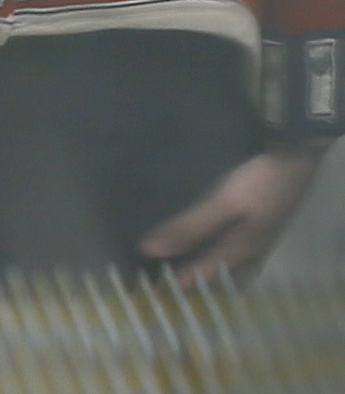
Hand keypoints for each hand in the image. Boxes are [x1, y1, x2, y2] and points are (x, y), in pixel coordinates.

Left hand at [142, 145, 326, 280]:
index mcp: (241, 250)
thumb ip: (190, 226)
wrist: (296, 155)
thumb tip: (151, 251)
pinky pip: (234, 245)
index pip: (202, 273)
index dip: (176, 283)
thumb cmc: (261, 181)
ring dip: (209, 267)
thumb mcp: (224, 203)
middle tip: (167, 284)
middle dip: (199, 283)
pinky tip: (206, 241)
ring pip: (231, 263)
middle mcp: (251, 249)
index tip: (151, 293)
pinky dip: (217, 249)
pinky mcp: (257, 221)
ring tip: (180, 267)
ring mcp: (257, 235)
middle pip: (223, 276)